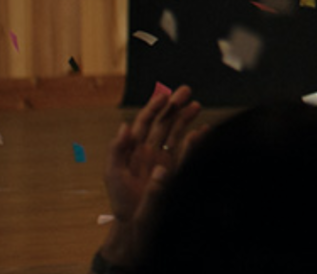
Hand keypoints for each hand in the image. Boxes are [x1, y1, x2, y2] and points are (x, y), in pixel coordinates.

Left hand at [99, 84, 203, 267]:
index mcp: (133, 151)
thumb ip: (117, 151)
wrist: (138, 226)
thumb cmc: (123, 203)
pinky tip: (203, 130)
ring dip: (184, 118)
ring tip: (195, 104)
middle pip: (162, 124)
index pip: (143, 124)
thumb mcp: (113, 176)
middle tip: (185, 90)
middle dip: (173, 106)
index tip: (164, 96)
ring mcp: (164, 161)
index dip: (153, 108)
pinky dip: (196, 140)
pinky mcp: (176, 171)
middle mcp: (150, 152)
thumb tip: (124, 127)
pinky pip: (187, 152)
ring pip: (176, 134)